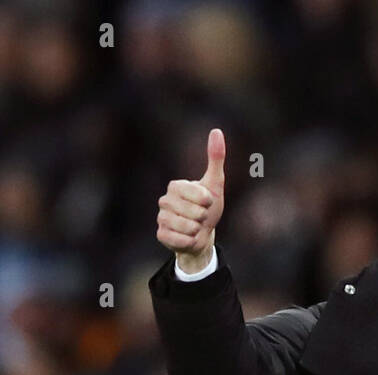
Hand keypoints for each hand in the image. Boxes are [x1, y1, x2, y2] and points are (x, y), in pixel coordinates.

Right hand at [156, 128, 224, 272]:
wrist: (201, 235)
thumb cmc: (208, 208)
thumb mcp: (215, 183)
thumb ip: (215, 158)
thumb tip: (216, 131)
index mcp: (175, 186)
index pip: (198, 194)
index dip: (207, 201)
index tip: (207, 202)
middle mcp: (164, 200)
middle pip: (194, 212)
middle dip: (203, 217)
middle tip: (201, 217)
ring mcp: (161, 218)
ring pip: (187, 227)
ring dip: (197, 230)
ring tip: (194, 227)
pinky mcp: (161, 235)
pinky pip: (180, 240)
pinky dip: (189, 241)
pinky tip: (188, 237)